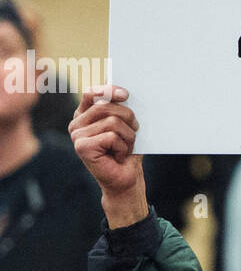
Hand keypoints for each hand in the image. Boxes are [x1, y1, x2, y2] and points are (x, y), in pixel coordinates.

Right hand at [69, 85, 147, 225]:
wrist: (126, 179)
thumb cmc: (126, 151)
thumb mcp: (124, 125)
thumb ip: (117, 108)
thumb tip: (121, 91)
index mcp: (83, 115)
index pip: (92, 93)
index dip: (109, 90)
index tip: (125, 94)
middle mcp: (76, 124)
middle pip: (106, 107)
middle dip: (127, 118)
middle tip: (134, 131)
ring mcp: (76, 136)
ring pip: (112, 122)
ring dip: (128, 136)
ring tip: (125, 147)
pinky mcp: (82, 147)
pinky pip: (111, 136)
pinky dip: (122, 147)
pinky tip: (119, 156)